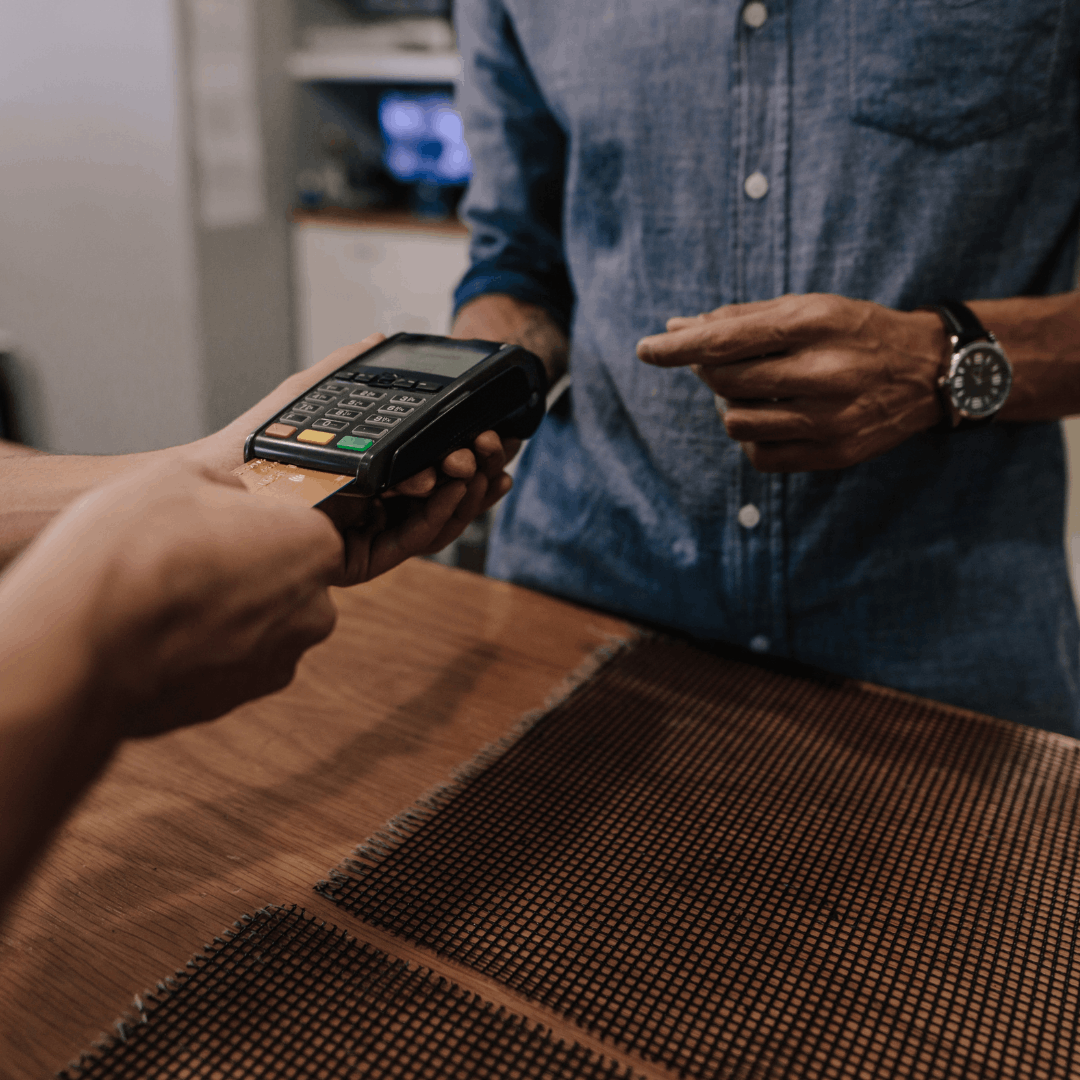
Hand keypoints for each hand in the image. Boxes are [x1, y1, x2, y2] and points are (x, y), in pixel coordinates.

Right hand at [0, 459, 344, 737]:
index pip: (317, 529)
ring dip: (223, 613)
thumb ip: (226, 487)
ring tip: (164, 596)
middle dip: (251, 569)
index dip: (272, 523)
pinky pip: (225, 664)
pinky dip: (198, 651)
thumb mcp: (180, 476)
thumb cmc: (131, 553)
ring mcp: (274, 663)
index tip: (237, 521)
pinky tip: (153, 633)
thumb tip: (232, 494)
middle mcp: (310, 612)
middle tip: (193, 555)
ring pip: (257, 626)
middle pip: (291, 581)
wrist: (77, 642)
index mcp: (313, 547)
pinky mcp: (233, 703)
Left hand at [192, 333, 516, 582]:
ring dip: (466, 490)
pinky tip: (451, 486)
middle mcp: (371, 509)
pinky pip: (412, 540)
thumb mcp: (310, 396)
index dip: (467, 453)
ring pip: (435, 519)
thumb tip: (375, 341)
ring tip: (478, 462)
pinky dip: (439, 513)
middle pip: (442, 496)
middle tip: (495, 447)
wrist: (222, 481)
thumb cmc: (257, 444)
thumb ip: (345, 370)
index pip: (432, 468)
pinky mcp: (360, 559)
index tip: (493, 435)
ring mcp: (367, 535)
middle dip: (477, 472)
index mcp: (368, 476)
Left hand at [636, 294, 945, 471]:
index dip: (678, 348)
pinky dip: (751, 437)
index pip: (726, 340)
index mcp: (815, 324)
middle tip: (712, 362)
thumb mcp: (808, 307)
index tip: (645, 349)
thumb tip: (677, 328)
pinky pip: (759, 456)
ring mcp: (830, 419)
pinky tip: (768, 417)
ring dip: (728, 405)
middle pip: (725, 381)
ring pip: (736, 422)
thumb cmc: (856, 331)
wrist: (930, 371)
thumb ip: (742, 317)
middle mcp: (823, 372)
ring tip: (749, 389)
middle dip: (705, 371)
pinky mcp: (833, 454)